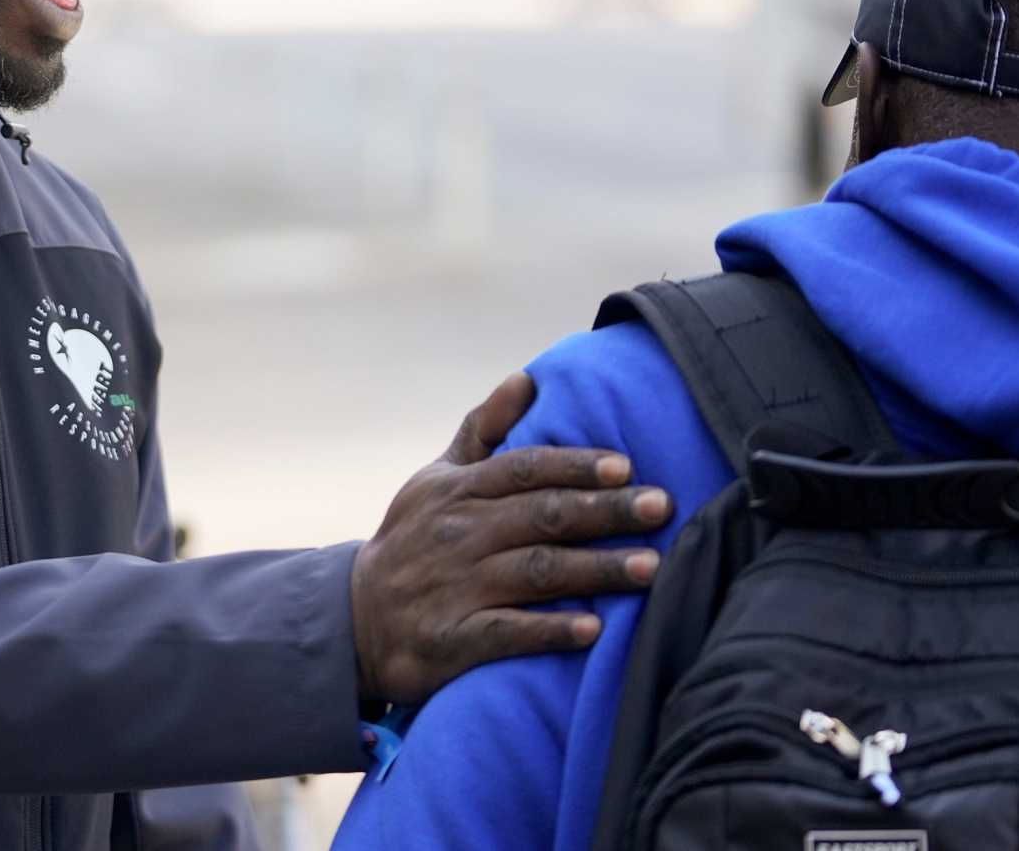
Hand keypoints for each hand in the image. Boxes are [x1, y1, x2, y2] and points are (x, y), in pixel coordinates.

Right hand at [349, 371, 671, 705]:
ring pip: (535, 570)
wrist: (358, 617)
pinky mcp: (453, 639)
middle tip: (661, 507)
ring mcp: (456, 586)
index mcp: (459, 489)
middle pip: (541, 516)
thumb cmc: (414, 539)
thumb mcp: (437, 478)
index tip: (626, 465)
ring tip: (650, 568)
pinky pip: (508, 632)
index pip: (525, 469)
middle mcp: (459, 532)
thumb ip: (484, 431)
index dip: (575, 465)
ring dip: (595, 569)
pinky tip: (593, 628)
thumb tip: (527, 379)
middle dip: (604, 510)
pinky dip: (549, 629)